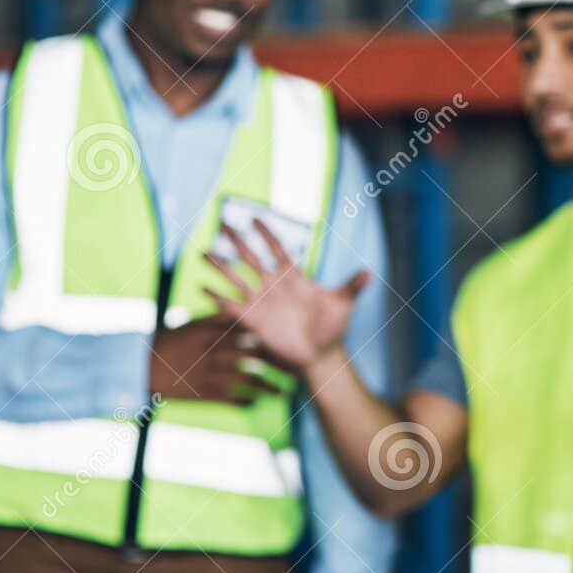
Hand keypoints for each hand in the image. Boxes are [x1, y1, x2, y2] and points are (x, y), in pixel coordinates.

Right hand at [148, 314, 278, 403]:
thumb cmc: (170, 341)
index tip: (288, 338)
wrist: (142, 365)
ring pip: (248, 378)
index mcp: (213, 330)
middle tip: (293, 366)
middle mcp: (214, 349)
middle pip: (255, 353)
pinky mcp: (203, 391)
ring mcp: (210, 371)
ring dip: (267, 386)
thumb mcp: (192, 325)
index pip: (249, 328)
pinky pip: (232, 398)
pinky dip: (246, 401)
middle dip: (277, 361)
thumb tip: (240, 313)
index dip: (270, 334)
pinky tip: (254, 402)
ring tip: (281, 392)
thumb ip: (217, 321)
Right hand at [204, 220, 369, 377]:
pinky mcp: (252, 320)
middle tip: (222, 222)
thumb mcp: (343, 304)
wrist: (320, 354)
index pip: (277, 248)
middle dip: (237, 240)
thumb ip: (352, 287)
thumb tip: (371, 271)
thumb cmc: (333, 327)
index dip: (267, 233)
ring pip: (236, 278)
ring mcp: (260, 301)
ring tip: (202, 252)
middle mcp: (273, 285)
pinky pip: (230, 306)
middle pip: (251, 256)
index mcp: (292, 277)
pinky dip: (217, 297)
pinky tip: (203, 288)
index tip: (254, 217)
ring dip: (219, 265)